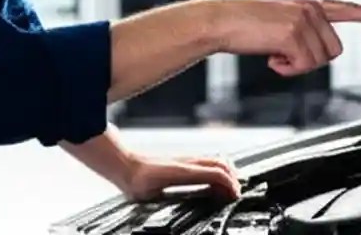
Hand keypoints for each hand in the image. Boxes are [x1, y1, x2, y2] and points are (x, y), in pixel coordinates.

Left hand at [120, 153, 241, 201]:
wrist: (124, 165)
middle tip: (236, 194)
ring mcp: (185, 160)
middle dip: (233, 178)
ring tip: (230, 188)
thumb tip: (192, 200)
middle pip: (220, 163)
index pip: (217, 172)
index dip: (230, 184)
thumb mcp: (156, 194)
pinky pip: (205, 163)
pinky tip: (213, 182)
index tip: (235, 196)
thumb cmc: (137, 179)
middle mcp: (187, 162)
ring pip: (214, 161)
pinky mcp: (181, 162)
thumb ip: (174, 197)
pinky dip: (216, 171)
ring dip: (226, 173)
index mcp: (184, 170)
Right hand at [213, 0, 360, 76]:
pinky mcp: (294, 33)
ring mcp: (304, 19)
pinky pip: (303, 66)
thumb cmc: (242, 24)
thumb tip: (317, 52)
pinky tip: (270, 58)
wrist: (218, 20)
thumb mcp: (278, 21)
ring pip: (320, 60)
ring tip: (273, 53)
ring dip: (297, 65)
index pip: (347, 8)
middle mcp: (310, 8)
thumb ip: (302, 30)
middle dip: (311, 60)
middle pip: (334, 50)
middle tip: (282, 55)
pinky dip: (286, 69)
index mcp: (308, 3)